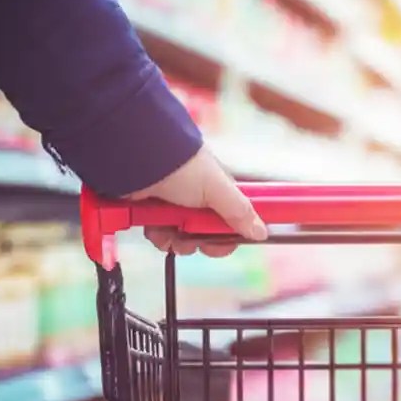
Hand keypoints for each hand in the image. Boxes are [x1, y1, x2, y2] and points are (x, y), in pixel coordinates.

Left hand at [125, 147, 267, 255]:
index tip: (221, 243)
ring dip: (175, 241)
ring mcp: (173, 206)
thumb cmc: (181, 165)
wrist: (138, 157)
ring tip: (168, 232)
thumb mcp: (216, 188)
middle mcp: (197, 199)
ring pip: (181, 238)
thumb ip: (240, 212)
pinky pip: (159, 234)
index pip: (231, 221)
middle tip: (192, 239)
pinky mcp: (151, 211)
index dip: (227, 236)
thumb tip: (262, 232)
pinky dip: (157, 235)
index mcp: (217, 191)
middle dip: (198, 242)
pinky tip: (154, 229)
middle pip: (205, 234)